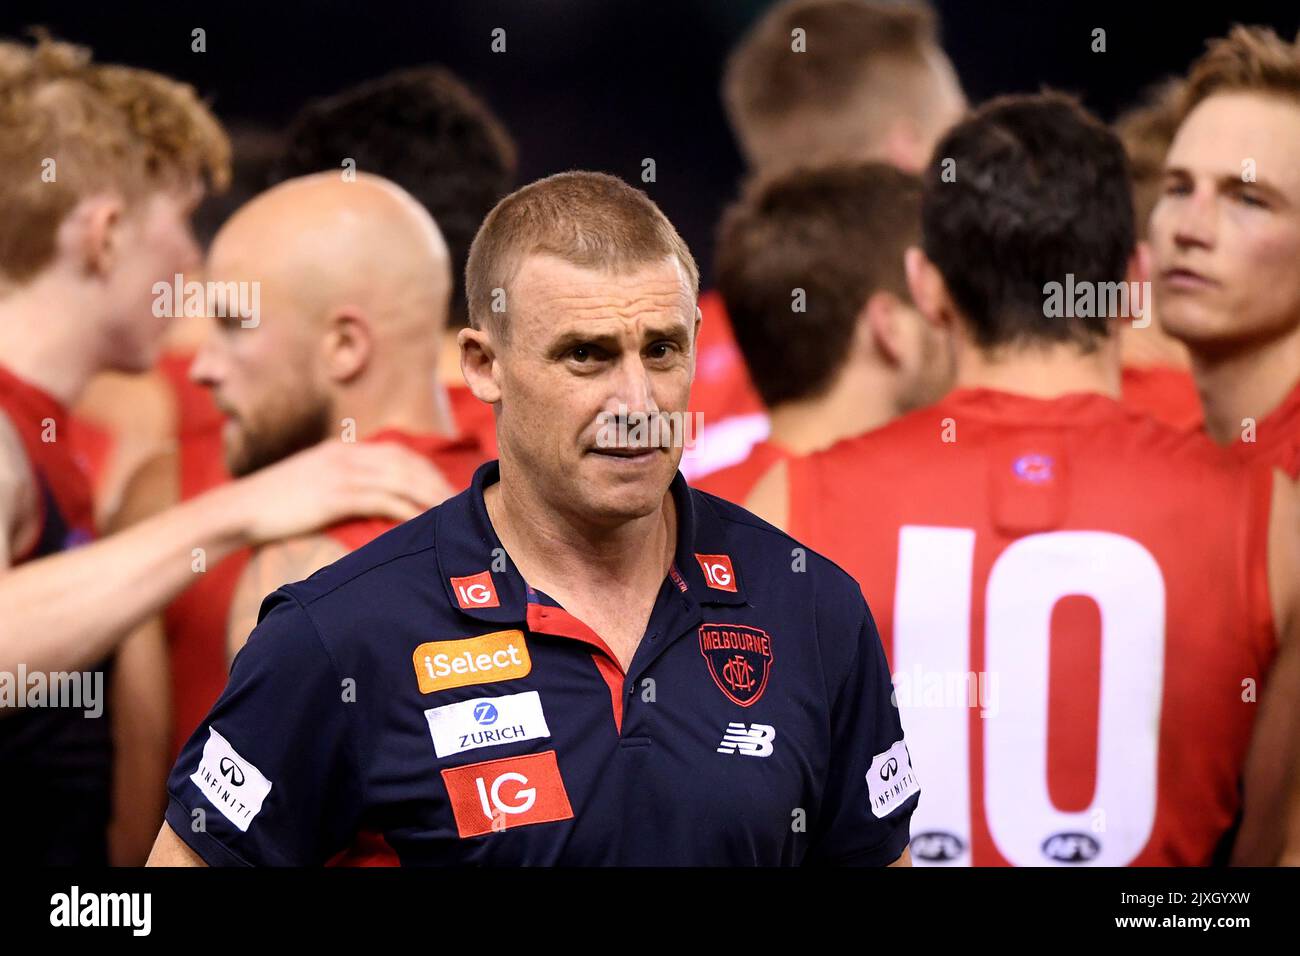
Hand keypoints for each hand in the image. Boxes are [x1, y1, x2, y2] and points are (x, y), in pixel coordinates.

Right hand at [227, 440, 455, 544]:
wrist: (239, 509)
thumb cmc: (274, 503)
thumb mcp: (310, 481)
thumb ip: (339, 481)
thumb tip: (365, 498)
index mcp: (343, 449)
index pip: (398, 453)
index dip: (426, 468)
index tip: (446, 485)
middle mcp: (347, 456)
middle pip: (407, 464)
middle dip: (437, 481)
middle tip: (462, 502)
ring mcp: (342, 474)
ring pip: (402, 481)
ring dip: (430, 496)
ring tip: (452, 515)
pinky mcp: (336, 496)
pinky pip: (384, 500)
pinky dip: (408, 510)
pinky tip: (425, 524)